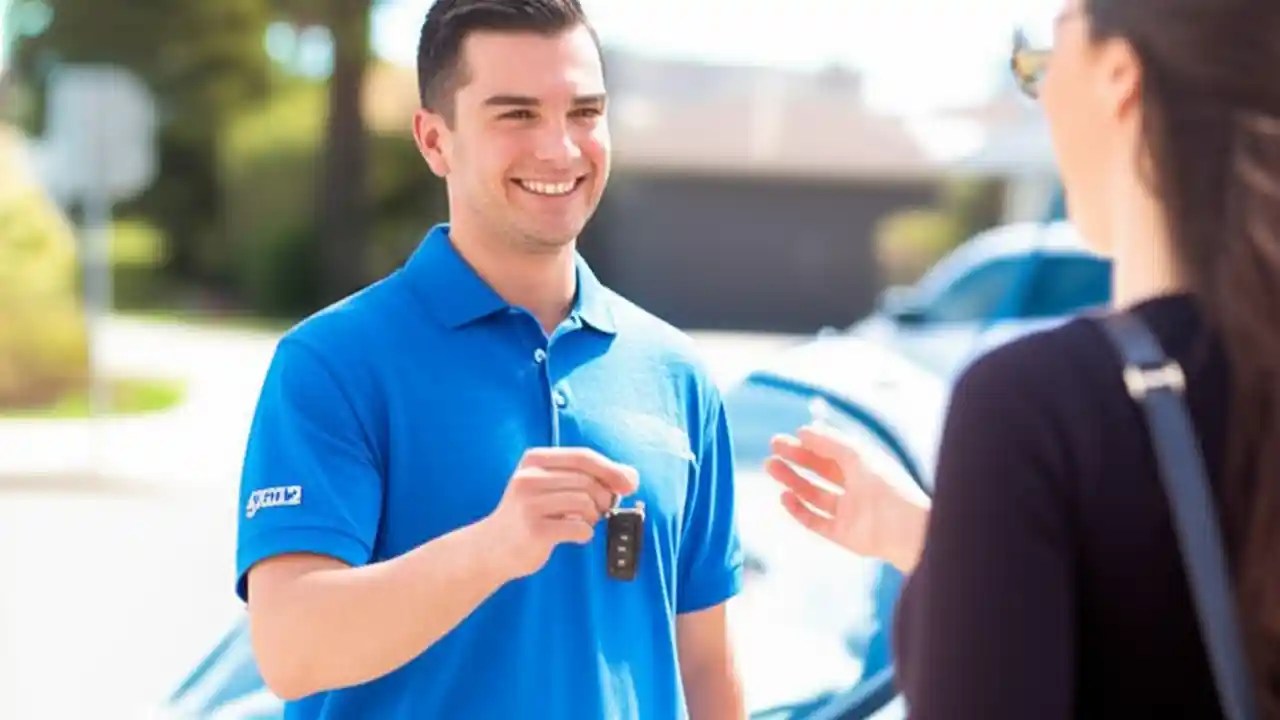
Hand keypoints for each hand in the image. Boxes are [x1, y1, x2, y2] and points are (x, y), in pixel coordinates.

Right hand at [483, 447, 639, 579]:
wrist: (491, 548)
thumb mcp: (549, 486)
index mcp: (534, 460)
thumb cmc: (529, 515)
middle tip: (600, 511)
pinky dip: (584, 533)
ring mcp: (529, 504)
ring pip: (584, 503)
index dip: (611, 469)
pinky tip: (573, 535)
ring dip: (593, 517)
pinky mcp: (534, 530)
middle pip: (587, 481)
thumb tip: (630, 476)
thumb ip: (584, 477)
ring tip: (582, 522)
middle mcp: (529, 478)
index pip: (583, 457)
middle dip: (603, 498)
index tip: (630, 483)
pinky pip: (578, 528)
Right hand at [765, 423, 929, 572]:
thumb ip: (828, 442)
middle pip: (820, 472)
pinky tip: (784, 496)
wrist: (906, 528)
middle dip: (796, 461)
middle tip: (772, 451)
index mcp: (864, 468)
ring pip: (814, 495)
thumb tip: (802, 430)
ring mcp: (849, 513)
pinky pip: (815, 521)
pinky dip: (798, 509)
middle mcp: (856, 489)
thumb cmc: (886, 485)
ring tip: (771, 467)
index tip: (787, 438)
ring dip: (792, 481)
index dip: (809, 445)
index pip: (831, 454)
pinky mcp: (842, 534)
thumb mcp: (856, 454)